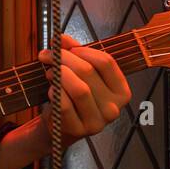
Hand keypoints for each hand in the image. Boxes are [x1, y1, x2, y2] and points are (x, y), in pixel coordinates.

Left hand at [0, 34, 131, 168]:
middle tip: (48, 55)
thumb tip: (61, 38)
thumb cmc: (73, 97)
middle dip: (64, 58)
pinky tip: (51, 89)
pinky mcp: (79, 130)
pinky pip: (65, 104)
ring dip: (59, 74)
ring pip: (79, 88)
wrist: (61, 128)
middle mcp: (114, 108)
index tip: (65, 46)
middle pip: (89, 72)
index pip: (106, 62)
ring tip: (49, 72)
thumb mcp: (79, 75)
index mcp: (121, 92)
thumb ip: (74, 54)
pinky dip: (55, 92)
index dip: (82, 50)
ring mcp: (98, 122)